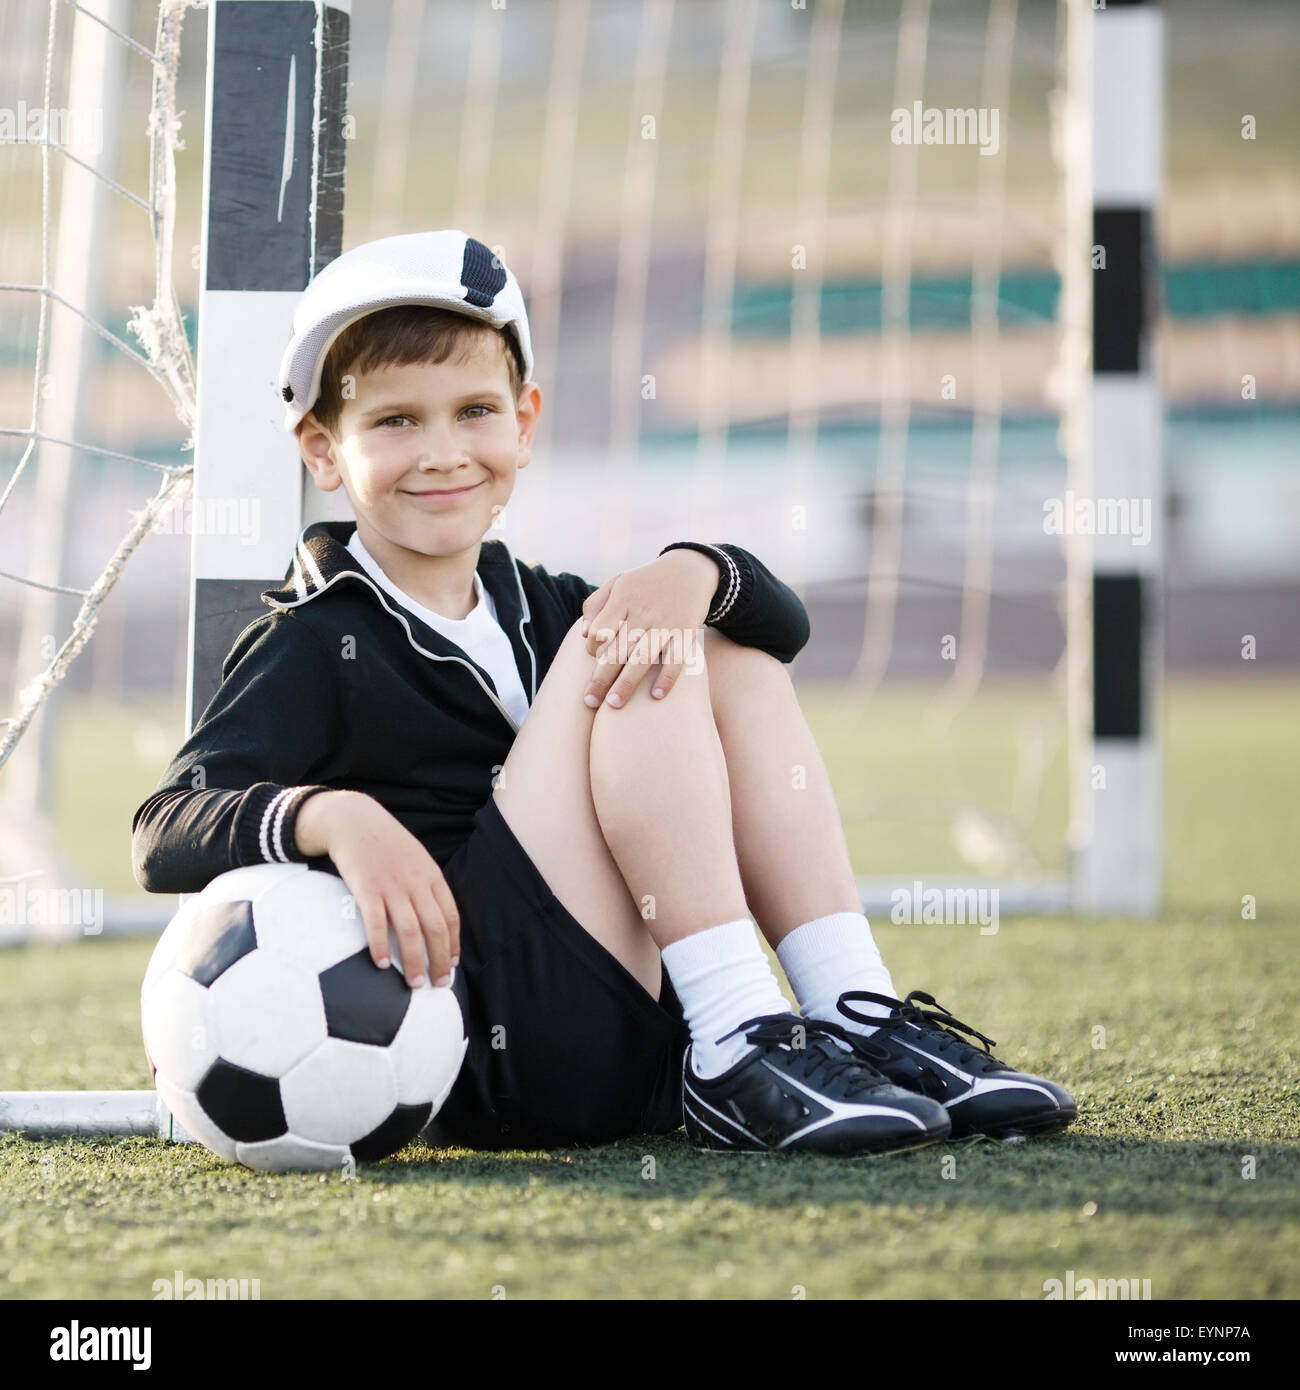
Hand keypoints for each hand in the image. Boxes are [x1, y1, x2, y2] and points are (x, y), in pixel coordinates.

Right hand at [294, 790, 460, 988]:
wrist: (356, 821)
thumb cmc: (387, 844)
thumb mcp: (417, 859)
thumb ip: (425, 887)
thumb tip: (432, 920)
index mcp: (431, 877)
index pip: (451, 916)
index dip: (453, 944)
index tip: (452, 965)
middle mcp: (416, 883)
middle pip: (435, 928)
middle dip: (440, 960)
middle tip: (438, 984)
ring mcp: (392, 886)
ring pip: (410, 931)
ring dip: (415, 961)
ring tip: (414, 983)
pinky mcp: (366, 890)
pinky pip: (377, 923)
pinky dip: (381, 946)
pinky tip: (382, 965)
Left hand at [579, 549, 717, 708]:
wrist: (691, 570)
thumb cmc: (646, 582)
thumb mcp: (618, 582)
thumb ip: (596, 604)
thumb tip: (584, 635)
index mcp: (623, 598)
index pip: (599, 631)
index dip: (593, 648)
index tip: (595, 658)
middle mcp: (643, 611)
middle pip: (617, 650)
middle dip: (601, 678)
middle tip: (590, 702)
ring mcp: (666, 623)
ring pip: (642, 658)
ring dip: (627, 683)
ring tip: (614, 705)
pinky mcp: (686, 631)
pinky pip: (677, 659)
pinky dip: (667, 678)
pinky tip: (656, 696)